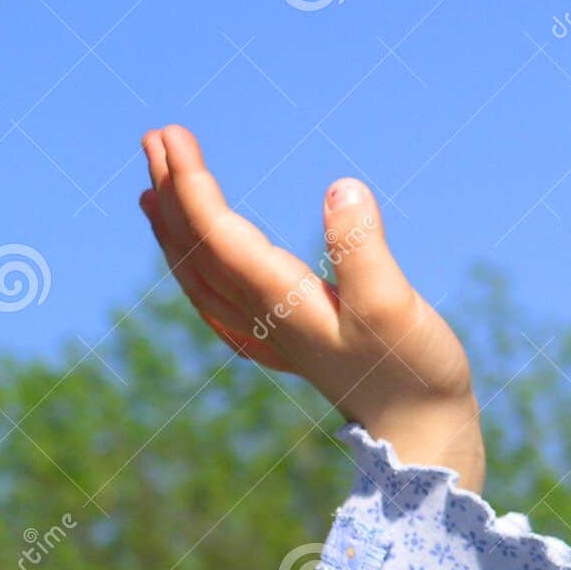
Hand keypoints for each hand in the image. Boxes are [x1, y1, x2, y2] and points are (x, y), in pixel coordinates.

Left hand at [138, 124, 485, 493]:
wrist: (417, 433)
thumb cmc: (412, 368)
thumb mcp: (394, 305)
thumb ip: (363, 250)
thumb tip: (340, 189)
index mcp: (277, 301)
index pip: (216, 234)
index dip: (190, 184)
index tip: (170, 136)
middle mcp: (257, 315)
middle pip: (195, 247)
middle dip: (171, 190)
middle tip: (154, 137)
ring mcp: (262, 331)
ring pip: (197, 272)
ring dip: (174, 226)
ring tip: (153, 185)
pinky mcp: (277, 340)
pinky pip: (214, 296)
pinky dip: (192, 265)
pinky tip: (190, 254)